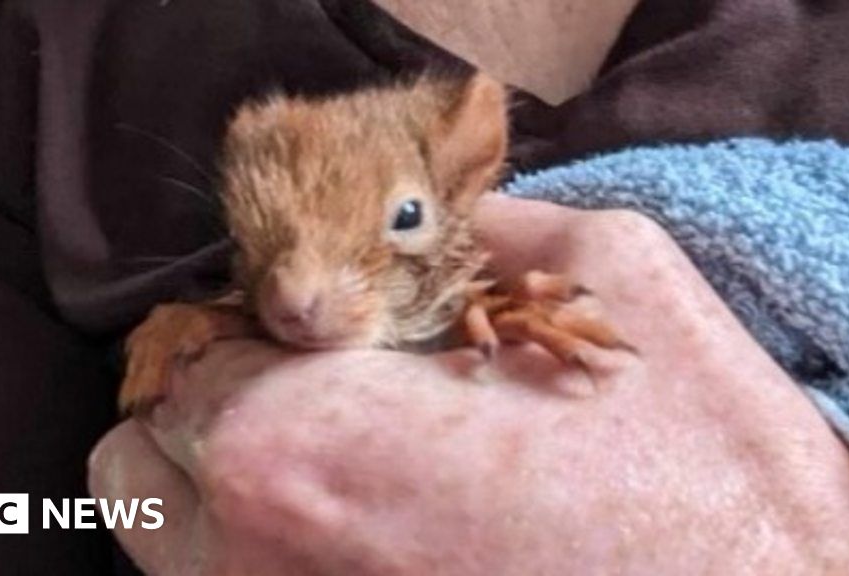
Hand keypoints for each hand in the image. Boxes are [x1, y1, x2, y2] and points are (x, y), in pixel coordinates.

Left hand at [89, 195, 848, 574]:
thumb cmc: (707, 474)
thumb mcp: (618, 272)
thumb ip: (490, 222)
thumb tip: (441, 214)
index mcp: (306, 436)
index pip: (179, 355)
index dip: (239, 327)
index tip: (298, 326)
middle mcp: (262, 553)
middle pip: (141, 459)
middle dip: (207, 411)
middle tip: (305, 393)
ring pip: (167, 542)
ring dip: (216, 490)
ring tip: (334, 464)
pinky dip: (265, 553)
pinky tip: (368, 532)